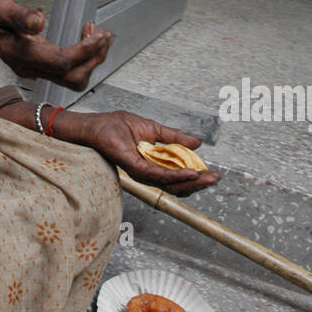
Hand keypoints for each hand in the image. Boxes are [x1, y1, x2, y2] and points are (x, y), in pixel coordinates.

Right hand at [0, 0, 112, 91]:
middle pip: (73, 77)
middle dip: (94, 58)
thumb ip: (20, 16)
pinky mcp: (40, 67)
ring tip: (100, 36)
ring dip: (92, 60)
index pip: (61, 62)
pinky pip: (68, 70)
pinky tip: (86, 36)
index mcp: (22, 55)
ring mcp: (35, 70)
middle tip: (105, 35)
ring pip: (73, 78)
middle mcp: (30, 68)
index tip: (99, 35)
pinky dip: (83, 56)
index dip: (84, 51)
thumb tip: (39, 20)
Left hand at [87, 110, 220, 195]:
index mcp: (152, 164)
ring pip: (171, 184)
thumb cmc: (116, 127)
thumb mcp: (153, 129)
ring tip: (208, 177)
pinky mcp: (135, 168)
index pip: (177, 177)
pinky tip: (190, 172)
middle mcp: (147, 173)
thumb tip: (197, 142)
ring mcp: (141, 172)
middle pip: (177, 185)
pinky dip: (176, 175)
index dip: (195, 177)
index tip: (212, 174)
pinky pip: (159, 175)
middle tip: (215, 178)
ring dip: (192, 181)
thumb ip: (174, 138)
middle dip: (198, 183)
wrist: (96, 126)